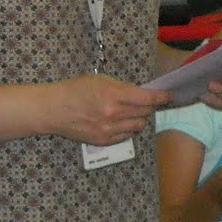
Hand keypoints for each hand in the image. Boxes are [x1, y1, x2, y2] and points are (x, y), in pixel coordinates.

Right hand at [49, 74, 169, 145]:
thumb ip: (123, 88)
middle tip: (147, 102)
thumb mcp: (100, 80)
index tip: (168, 96)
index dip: (161, 97)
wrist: (53, 109)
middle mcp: (113, 114)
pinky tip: (121, 122)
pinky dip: (128, 129)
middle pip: (145, 112)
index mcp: (113, 95)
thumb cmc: (75, 90)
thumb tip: (143, 93)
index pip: (147, 98)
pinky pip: (127, 136)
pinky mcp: (104, 140)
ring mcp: (109, 129)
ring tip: (132, 112)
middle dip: (149, 107)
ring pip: (139, 126)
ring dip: (140, 118)